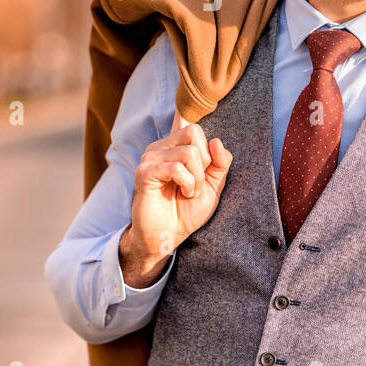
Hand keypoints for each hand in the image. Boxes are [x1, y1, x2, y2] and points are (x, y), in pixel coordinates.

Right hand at [121, 111, 232, 286]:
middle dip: (204, 163)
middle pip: (193, 134)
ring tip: (188, 192)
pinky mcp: (145, 172)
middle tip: (196, 184)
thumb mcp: (213, 185)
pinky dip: (187, 183)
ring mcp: (150, 158)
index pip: (195, 130)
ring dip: (196, 179)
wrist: (169, 235)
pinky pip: (176, 168)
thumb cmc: (187, 210)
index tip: (203, 175)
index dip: (208, 153)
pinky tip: (183, 194)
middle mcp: (160, 147)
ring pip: (188, 153)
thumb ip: (220, 163)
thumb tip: (216, 141)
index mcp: (174, 146)